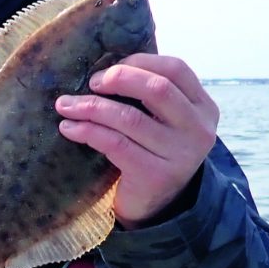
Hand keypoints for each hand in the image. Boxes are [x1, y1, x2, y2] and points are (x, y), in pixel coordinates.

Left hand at [54, 54, 219, 226]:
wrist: (158, 205)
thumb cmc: (153, 151)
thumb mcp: (163, 121)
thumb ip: (149, 95)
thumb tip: (104, 65)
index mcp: (203, 107)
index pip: (175, 69)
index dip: (139, 62)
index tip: (108, 69)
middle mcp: (198, 130)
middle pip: (157, 89)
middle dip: (118, 78)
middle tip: (90, 83)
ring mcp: (180, 155)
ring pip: (130, 118)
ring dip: (91, 107)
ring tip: (66, 105)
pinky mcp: (155, 176)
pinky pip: (115, 144)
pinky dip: (88, 131)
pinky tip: (69, 128)